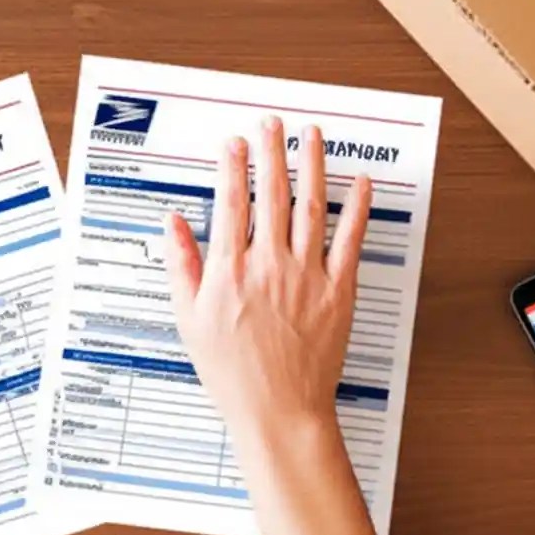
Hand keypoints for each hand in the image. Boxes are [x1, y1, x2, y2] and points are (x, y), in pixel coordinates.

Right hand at [164, 116, 370, 445]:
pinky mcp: (338, 292)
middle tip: (272, 124)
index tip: (234, 143)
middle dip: (271, 152)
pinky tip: (361, 183)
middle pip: (271, 194)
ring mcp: (307, 276)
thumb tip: (173, 225)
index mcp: (231, 272)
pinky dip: (358, 208)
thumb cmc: (232, 374)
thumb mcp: (189, 320)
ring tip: (311, 136)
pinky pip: (350, 241)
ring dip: (312, 165)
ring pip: (311, 206)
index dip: (233, 166)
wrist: (278, 410)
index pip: (231, 203)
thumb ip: (182, 266)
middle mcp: (270, 266)